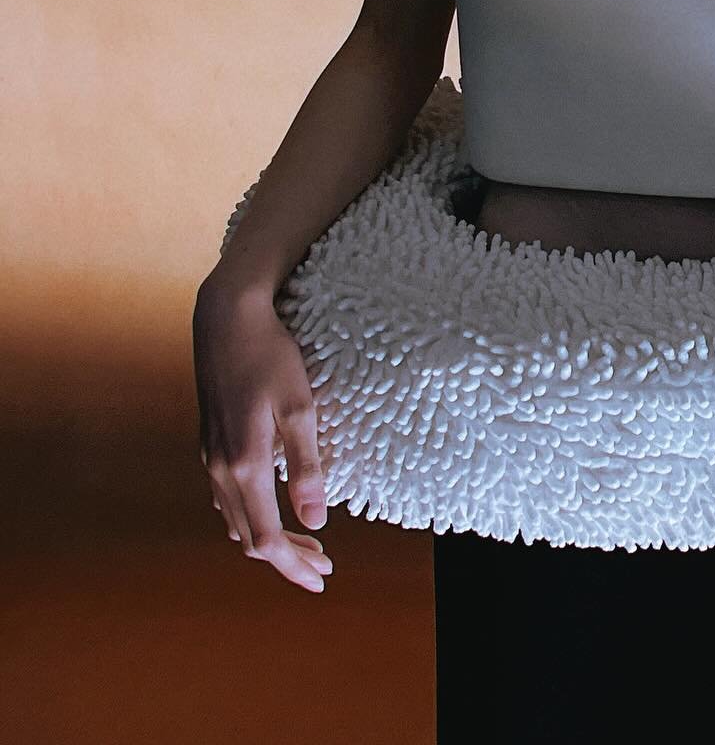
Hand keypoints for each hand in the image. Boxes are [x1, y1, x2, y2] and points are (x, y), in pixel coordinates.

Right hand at [193, 277, 335, 591]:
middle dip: (287, 558)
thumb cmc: (270, 357)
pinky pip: (225, 497)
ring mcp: (210, 456)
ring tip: (304, 543)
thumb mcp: (299, 407)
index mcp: (245, 466)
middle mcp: (221, 469)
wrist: (226, 317)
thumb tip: (319, 522)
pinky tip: (267, 508)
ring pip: (235, 519)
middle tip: (321, 569)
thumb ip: (306, 467)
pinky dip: (249, 515)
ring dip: (268, 537)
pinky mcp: (209, 441)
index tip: (322, 578)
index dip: (294, 565)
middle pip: (249, 537)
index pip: (266, 540)